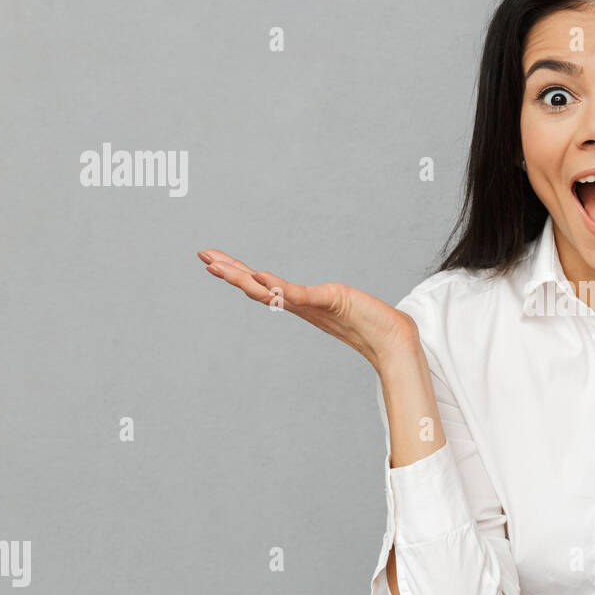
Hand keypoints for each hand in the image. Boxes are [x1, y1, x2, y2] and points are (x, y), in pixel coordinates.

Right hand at [197, 249, 417, 370]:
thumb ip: (325, 300)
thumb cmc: (369, 322)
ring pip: (268, 292)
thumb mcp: (338, 304)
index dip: (238, 273)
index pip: (262, 286)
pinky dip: (276, 286)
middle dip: (229, 272)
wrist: (391, 337)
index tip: (214, 261)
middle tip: (203, 257)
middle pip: (256, 287)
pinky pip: (296, 295)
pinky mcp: (326, 303)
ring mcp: (310, 306)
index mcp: (300, 304)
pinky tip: (258, 275)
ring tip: (218, 266)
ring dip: (242, 278)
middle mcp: (300, 306)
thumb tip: (323, 297)